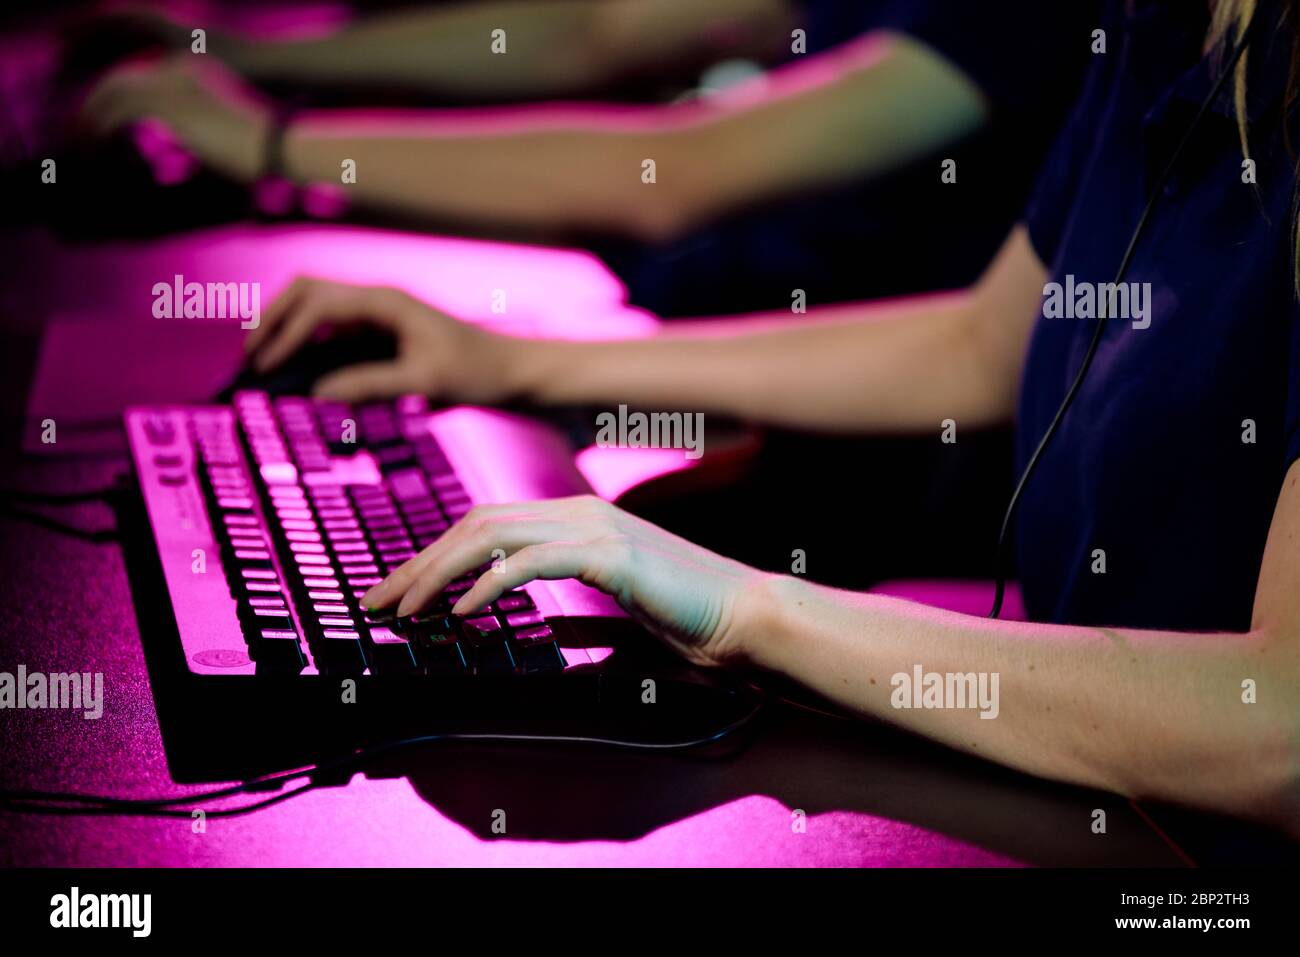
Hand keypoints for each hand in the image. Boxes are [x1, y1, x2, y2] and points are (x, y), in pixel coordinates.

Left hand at [79, 55, 270, 180]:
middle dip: (94, 106)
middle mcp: (176, 67)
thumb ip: (190, 135)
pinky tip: (92, 149)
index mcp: (192, 69)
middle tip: (81, 133)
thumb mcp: (220, 133)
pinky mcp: (164, 101)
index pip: (141, 78)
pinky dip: (98, 131)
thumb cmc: (261, 150)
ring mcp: (169, 80)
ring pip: (111, 92)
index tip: (104, 126)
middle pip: (120, 79)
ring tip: (80, 144)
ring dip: (90, 118)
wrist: (277, 145)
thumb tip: (167, 158)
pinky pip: (116, 113)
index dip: (117, 102)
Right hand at [247, 276, 523, 403]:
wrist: (511, 370)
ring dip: (285, 329)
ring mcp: (377, 315)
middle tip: (248, 360)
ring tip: (260, 364)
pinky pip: (332, 332)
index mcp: (385, 302)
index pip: (318, 306)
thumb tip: (317, 395)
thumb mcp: (425, 383)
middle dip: (272, 321)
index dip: (285, 334)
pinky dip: (306, 346)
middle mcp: (377, 301)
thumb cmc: (477, 372)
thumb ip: (372, 386)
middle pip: (306, 293)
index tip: (263, 368)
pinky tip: (293, 373)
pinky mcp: (380, 335)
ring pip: (315, 308)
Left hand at [362, 495, 765, 668]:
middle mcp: (579, 512)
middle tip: (377, 602)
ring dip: (437, 572)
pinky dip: (488, 585)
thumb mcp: (614, 607)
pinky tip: (462, 612)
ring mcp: (595, 527)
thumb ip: (570, 605)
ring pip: (491, 535)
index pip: (486, 525)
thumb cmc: (687, 618)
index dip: (434, 556)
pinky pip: (531, 562)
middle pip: (475, 523)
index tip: (399, 592)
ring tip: (403, 609)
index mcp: (577, 519)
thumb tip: (525, 619)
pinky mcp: (610, 554)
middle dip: (418, 563)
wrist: (746, 617)